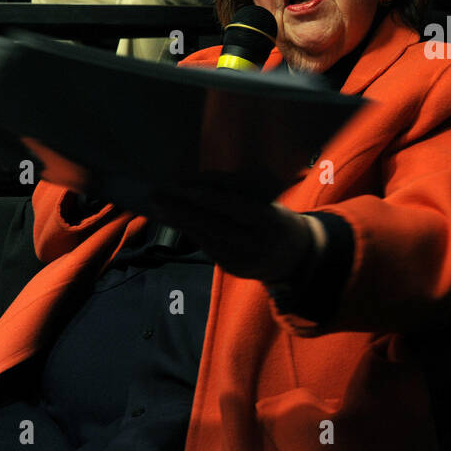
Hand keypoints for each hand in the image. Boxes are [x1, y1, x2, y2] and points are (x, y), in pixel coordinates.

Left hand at [146, 182, 325, 282]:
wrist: (293, 254)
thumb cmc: (274, 214)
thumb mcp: (267, 196)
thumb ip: (237, 189)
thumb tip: (197, 181)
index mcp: (269, 220)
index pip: (234, 207)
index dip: (207, 197)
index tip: (182, 187)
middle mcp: (256, 243)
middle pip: (214, 225)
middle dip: (182, 210)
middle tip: (157, 197)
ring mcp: (244, 259)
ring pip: (206, 237)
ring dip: (179, 221)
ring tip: (157, 207)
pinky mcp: (233, 268)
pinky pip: (207, 247)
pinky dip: (189, 232)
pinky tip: (174, 220)